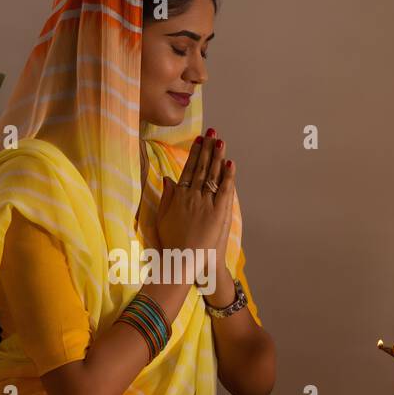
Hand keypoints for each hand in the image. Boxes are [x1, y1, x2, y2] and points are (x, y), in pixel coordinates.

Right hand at [157, 131, 233, 280]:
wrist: (183, 261)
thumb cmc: (172, 243)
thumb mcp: (163, 218)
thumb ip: (166, 197)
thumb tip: (167, 178)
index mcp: (179, 196)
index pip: (188, 169)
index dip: (194, 154)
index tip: (198, 141)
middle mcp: (192, 196)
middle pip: (202, 168)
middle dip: (207, 149)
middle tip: (212, 133)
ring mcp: (206, 204)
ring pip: (213, 176)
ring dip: (218, 157)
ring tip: (221, 142)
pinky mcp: (218, 213)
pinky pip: (224, 191)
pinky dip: (228, 176)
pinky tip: (230, 164)